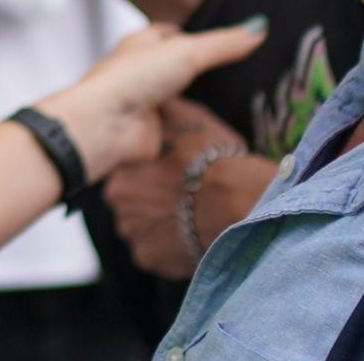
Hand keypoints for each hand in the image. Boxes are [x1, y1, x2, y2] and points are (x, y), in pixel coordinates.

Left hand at [39, 19, 265, 184]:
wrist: (106, 127)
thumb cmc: (133, 79)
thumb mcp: (187, 52)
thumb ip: (225, 43)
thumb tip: (261, 27)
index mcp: (144, 43)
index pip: (172, 33)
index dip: (195, 34)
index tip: (225, 38)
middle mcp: (143, 72)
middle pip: (178, 67)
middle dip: (202, 71)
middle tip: (239, 72)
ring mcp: (147, 103)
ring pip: (180, 98)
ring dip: (200, 101)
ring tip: (238, 100)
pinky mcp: (152, 131)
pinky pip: (180, 126)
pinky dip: (196, 127)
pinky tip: (220, 127)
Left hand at [101, 98, 258, 278]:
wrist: (244, 206)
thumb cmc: (216, 162)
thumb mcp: (190, 122)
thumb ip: (162, 113)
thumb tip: (151, 102)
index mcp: (120, 177)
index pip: (125, 172)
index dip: (148, 170)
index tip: (168, 170)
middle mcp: (119, 211)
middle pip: (130, 201)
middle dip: (150, 196)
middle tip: (180, 190)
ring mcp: (135, 239)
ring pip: (141, 226)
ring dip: (157, 220)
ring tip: (189, 211)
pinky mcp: (151, 261)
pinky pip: (154, 249)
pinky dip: (168, 243)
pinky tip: (190, 229)